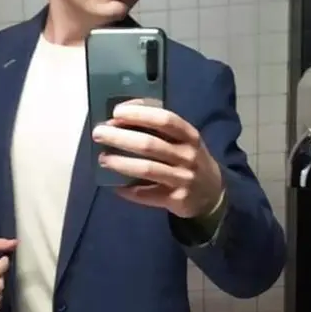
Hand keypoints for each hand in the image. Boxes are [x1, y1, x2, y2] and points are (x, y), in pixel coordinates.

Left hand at [92, 101, 222, 218]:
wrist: (211, 193)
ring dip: (121, 163)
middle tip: (98, 134)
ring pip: (147, 169)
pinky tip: (114, 185)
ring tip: (102, 159)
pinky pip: (146, 194)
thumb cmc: (189, 158)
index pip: (165, 119)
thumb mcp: (184, 139)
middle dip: (121, 137)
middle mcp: (187, 156)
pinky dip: (128, 190)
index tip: (116, 112)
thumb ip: (159, 127)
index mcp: (189, 135)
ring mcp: (183, 179)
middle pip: (150, 144)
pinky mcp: (175, 199)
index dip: (140, 114)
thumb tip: (121, 116)